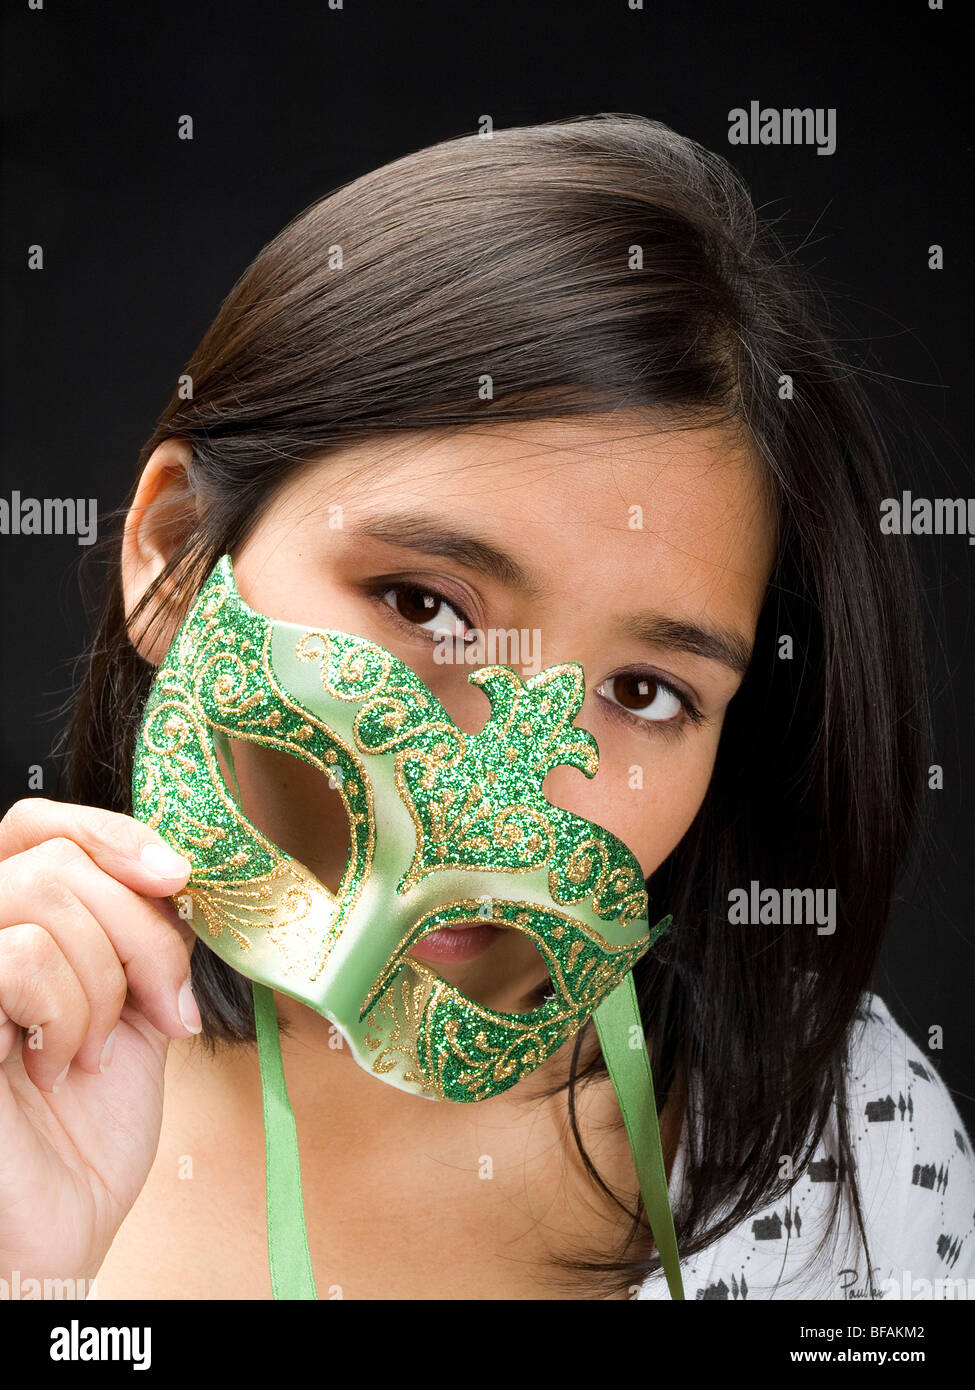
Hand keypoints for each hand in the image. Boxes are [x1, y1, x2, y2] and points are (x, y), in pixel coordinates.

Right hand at [0, 797, 200, 1288]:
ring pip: (45, 898)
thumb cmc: (86, 1129)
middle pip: (62, 859)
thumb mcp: (134, 1007)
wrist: (57, 1228)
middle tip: (161, 1007)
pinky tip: (56, 1063)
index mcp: (17, 924)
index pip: (42, 825)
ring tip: (92, 1050)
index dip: (111, 833)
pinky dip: (66, 1009)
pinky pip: (19, 955)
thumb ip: (142, 933)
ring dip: (104, 981)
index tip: (177, 876)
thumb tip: (176, 871)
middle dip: (140, 931)